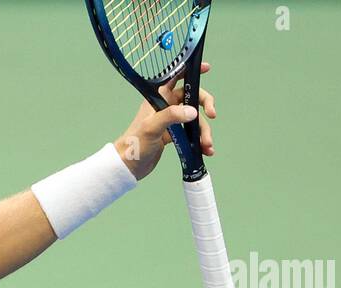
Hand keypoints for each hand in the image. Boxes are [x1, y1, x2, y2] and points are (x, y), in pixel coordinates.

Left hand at [113, 62, 216, 180]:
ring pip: (194, 119)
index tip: (207, 69)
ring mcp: (170, 121)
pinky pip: (191, 134)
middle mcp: (166, 107)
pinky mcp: (173, 135)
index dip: (190, 71)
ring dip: (203, 131)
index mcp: (159, 99)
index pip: (176, 78)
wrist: (128, 166)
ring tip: (207, 145)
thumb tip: (193, 112)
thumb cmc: (134, 144)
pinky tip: (205, 149)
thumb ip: (171, 116)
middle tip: (212, 114)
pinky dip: (199, 141)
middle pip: (192, 99)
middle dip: (205, 106)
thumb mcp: (151, 127)